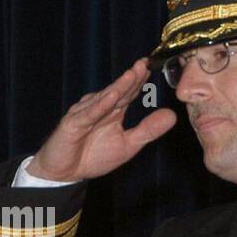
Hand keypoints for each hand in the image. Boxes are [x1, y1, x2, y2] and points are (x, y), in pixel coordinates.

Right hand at [27, 59, 175, 180]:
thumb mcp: (128, 145)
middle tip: (145, 62)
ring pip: (104, 98)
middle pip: (118, 90)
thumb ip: (148, 130)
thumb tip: (172, 115)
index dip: (140, 80)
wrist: (64, 174)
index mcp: (113, 110)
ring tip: (133, 74)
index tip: (154, 66)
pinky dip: (100, 105)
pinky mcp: (73, 124)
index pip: (129, 92)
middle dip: (131, 77)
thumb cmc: (93, 157)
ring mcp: (85, 113)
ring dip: (118, 86)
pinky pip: (89, 114)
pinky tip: (111, 96)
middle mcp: (98, 106)